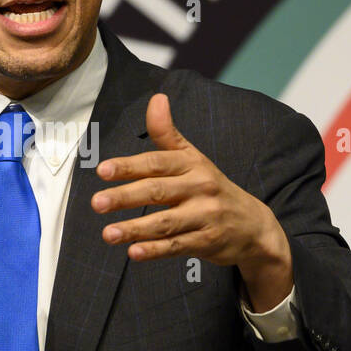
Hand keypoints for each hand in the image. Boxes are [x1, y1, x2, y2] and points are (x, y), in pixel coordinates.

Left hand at [91, 93, 293, 311]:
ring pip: (166, 222)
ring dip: (135, 228)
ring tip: (108, 234)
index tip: (103, 170)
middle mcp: (200, 187)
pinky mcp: (208, 242)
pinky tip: (133, 253)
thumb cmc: (212, 187)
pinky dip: (155, 250)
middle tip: (97, 203)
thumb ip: (168, 133)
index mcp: (192, 164)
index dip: (129, 166)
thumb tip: (156, 98)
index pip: (157, 162)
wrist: (254, 225)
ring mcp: (205, 216)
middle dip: (125, 197)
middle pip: (158, 191)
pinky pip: (177, 246)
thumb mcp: (194, 158)